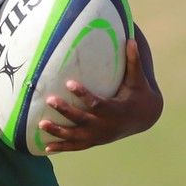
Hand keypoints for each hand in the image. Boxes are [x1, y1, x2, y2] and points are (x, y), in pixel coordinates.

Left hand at [39, 37, 162, 152]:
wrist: (145, 118)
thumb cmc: (138, 93)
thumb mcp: (137, 79)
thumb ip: (133, 61)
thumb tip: (131, 39)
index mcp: (115, 110)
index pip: (97, 103)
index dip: (83, 94)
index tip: (69, 83)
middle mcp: (106, 126)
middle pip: (82, 119)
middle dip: (66, 111)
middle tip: (49, 99)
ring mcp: (99, 136)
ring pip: (76, 136)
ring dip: (58, 132)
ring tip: (41, 123)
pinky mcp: (95, 141)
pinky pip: (76, 146)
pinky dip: (62, 147)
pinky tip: (46, 147)